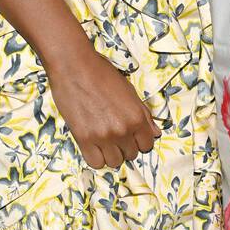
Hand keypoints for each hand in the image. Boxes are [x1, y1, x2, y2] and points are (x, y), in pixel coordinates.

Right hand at [45, 48, 160, 169]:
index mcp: (137, 117)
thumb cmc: (102, 73)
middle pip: (131, 155)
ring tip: (104, 140)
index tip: (132, 135)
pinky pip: (95, 163)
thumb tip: (155, 132)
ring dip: (111, 153)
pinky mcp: (84, 139)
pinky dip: (96, 157)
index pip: (147, 145)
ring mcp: (103, 136)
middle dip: (125, 146)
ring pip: (115, 162)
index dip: (140, 140)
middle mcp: (123, 129)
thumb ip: (143, 114)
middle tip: (115, 133)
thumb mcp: (129, 90)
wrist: (74, 66)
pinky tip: (93, 145)